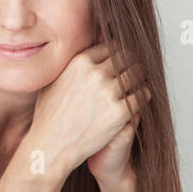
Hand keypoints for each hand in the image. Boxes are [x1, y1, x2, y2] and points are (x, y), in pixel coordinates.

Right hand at [28, 43, 147, 176]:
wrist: (51, 145)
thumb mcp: (53, 81)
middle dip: (128, 66)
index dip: (115, 56)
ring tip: (130, 89)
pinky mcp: (120, 111)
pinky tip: (132, 102)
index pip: (110, 47)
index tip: (116, 65)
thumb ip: (72, 63)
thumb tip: (86, 46)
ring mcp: (109, 92)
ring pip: (138, 74)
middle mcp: (95, 73)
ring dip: (137, 80)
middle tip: (126, 77)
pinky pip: (143, 95)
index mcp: (79, 62)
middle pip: (127, 58)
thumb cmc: (49, 115)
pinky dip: (141, 97)